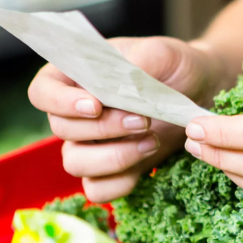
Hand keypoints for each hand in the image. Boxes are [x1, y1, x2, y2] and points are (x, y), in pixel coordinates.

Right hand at [28, 36, 224, 201]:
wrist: (201, 92)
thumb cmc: (174, 66)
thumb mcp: (162, 53)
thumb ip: (138, 64)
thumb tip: (120, 86)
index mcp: (74, 76)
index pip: (42, 92)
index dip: (60, 103)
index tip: (95, 105)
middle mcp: (74, 113)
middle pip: (61, 130)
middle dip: (104, 129)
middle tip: (143, 120)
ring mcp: (89, 145)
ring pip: (75, 164)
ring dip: (113, 157)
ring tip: (152, 140)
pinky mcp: (110, 171)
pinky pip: (97, 190)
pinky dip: (120, 182)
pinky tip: (148, 161)